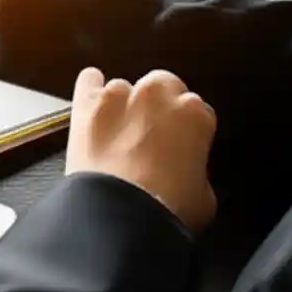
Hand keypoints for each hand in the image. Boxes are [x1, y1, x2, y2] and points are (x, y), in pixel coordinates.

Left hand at [66, 68, 218, 231]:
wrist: (120, 212)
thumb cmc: (167, 207)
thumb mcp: (204, 195)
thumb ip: (198, 170)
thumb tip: (187, 172)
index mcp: (195, 114)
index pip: (196, 111)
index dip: (186, 130)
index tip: (178, 146)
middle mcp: (159, 94)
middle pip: (163, 86)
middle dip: (159, 106)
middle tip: (150, 136)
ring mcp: (119, 94)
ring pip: (125, 87)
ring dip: (123, 105)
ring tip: (117, 134)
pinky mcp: (87, 102)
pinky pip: (88, 79)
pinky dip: (90, 88)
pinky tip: (90, 102)